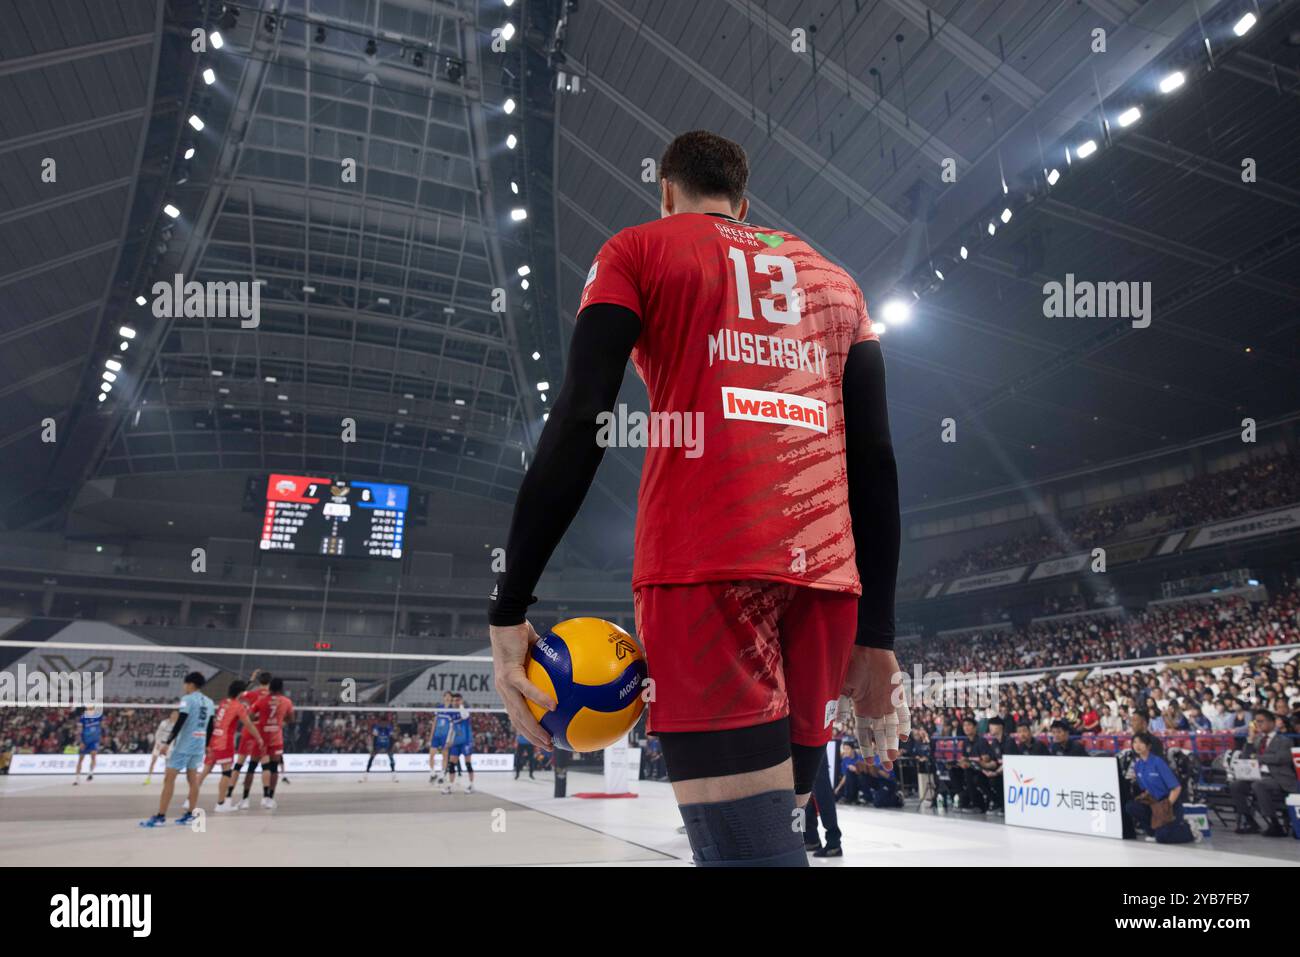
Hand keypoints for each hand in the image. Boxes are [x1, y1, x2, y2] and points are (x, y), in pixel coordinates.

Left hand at [490, 621, 555, 749]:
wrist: (506, 620)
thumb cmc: (519, 633)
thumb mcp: (537, 652)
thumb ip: (549, 663)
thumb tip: (569, 667)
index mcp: (509, 689)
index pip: (517, 716)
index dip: (529, 731)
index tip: (544, 740)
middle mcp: (504, 690)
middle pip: (517, 722)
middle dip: (533, 737)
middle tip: (549, 747)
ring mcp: (505, 683)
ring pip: (519, 712)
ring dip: (534, 728)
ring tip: (548, 739)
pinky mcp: (509, 673)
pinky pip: (527, 689)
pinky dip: (539, 699)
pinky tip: (553, 706)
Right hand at [840, 646, 909, 769]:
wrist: (867, 647)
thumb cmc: (852, 664)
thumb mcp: (842, 688)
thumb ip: (839, 705)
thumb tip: (838, 722)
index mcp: (861, 708)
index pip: (864, 733)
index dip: (866, 747)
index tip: (868, 761)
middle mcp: (876, 709)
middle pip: (880, 735)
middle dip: (882, 751)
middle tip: (886, 767)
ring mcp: (887, 703)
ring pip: (891, 728)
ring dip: (892, 743)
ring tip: (892, 758)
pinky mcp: (898, 695)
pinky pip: (903, 713)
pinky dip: (904, 724)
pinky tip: (904, 736)